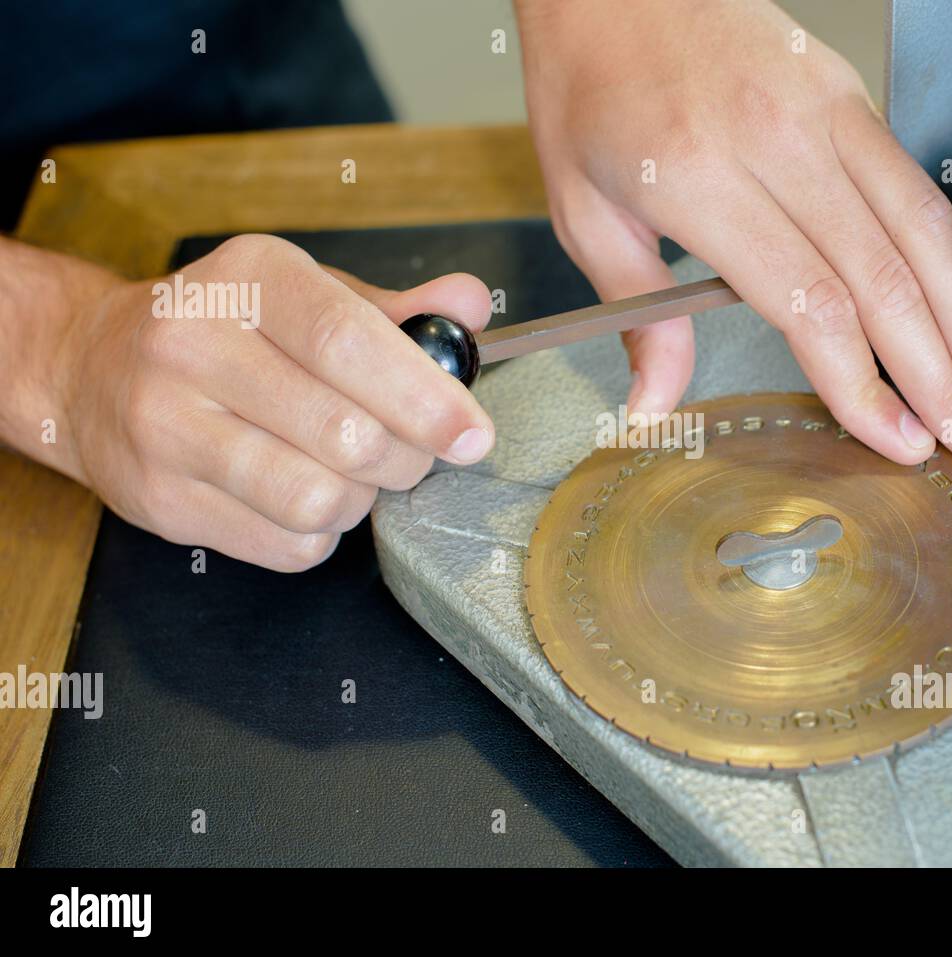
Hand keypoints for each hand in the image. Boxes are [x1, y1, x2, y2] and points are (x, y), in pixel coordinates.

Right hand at [49, 235, 493, 570]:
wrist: (91, 369)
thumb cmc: (229, 331)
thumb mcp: (308, 296)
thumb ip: (396, 309)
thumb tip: (472, 306)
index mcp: (249, 278)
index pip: (348, 341)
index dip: (425, 396)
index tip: (473, 435)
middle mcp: (193, 343)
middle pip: (346, 433)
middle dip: (407, 458)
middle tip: (412, 453)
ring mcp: (166, 424)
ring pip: (317, 498)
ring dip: (360, 499)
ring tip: (350, 473)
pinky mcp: (160, 499)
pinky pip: (287, 544)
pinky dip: (319, 533)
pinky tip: (301, 497)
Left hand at [517, 0, 951, 476]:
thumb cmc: (591, 82)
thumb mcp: (583, 211)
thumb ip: (638, 315)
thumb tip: (656, 402)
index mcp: (701, 178)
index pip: (811, 303)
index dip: (865, 384)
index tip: (898, 439)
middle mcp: (776, 141)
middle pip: (886, 278)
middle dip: (944, 374)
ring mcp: (823, 110)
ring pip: (923, 231)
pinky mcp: (848, 95)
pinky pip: (916, 185)